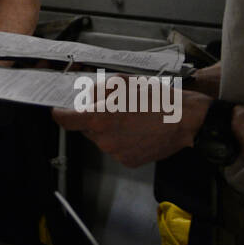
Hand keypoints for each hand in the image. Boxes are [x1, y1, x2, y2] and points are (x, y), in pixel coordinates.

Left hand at [51, 78, 210, 166]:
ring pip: (101, 138)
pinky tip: (136, 129)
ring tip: (130, 117)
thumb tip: (84, 95)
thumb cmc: (156, 98)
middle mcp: (104, 140)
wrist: (184, 120)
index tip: (59, 109)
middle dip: (92, 117)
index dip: (60, 113)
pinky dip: (121, 139)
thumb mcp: (122, 83)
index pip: (65, 120)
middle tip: (111, 107)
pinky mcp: (128, 161)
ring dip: (108, 128)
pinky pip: (115, 148)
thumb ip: (97, 90)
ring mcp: (116, 153)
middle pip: (85, 128)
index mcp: (99, 118)